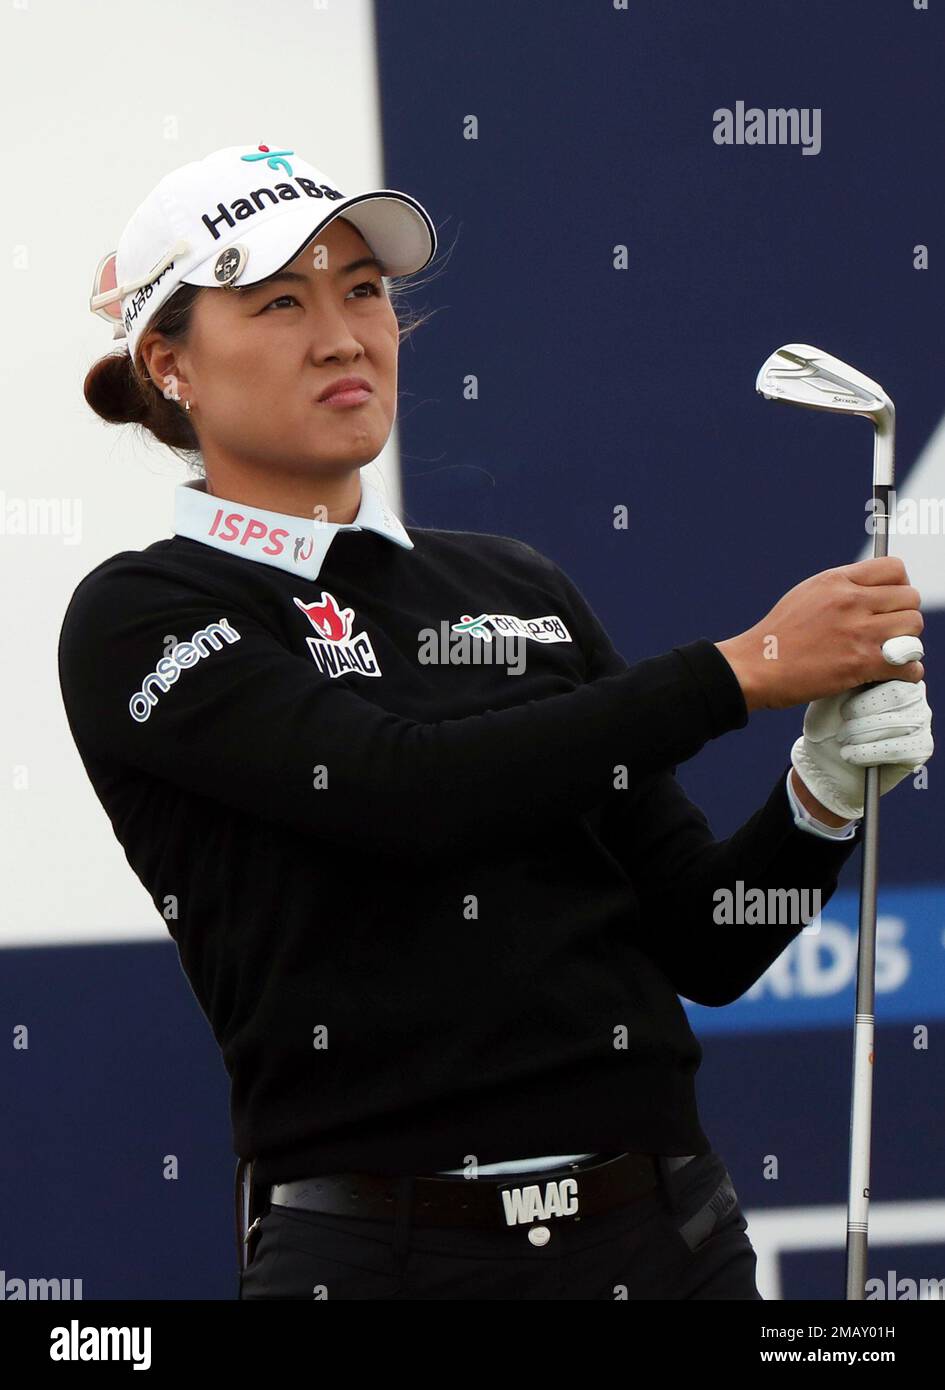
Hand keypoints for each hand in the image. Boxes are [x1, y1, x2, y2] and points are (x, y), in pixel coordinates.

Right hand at [714, 557, 923, 710]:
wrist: (755, 667)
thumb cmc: (778, 636)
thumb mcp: (806, 594)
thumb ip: (841, 589)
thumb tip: (872, 593)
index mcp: (836, 581)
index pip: (894, 568)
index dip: (898, 585)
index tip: (890, 601)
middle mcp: (850, 601)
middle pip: (910, 598)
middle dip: (903, 615)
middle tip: (889, 630)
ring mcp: (857, 632)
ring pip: (914, 629)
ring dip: (907, 642)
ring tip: (891, 651)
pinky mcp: (861, 664)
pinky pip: (909, 665)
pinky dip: (906, 672)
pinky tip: (891, 672)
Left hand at [790, 672, 933, 820]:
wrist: (823, 757)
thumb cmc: (828, 719)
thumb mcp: (830, 690)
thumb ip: (849, 668)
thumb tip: (861, 651)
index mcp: (894, 671)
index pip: (898, 664)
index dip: (882, 671)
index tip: (861, 683)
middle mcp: (914, 693)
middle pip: (899, 693)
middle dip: (863, 709)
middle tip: (843, 719)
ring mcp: (921, 719)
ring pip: (899, 722)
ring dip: (861, 733)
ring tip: (843, 737)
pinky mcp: (921, 747)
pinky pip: (900, 748)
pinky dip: (868, 752)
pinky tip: (850, 754)